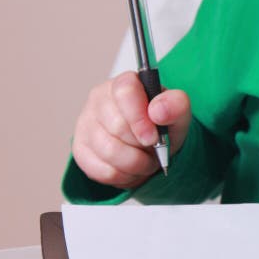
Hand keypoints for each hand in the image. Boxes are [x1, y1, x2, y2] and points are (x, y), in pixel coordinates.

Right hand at [71, 71, 191, 188]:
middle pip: (117, 126)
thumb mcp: (178, 112)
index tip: (153, 137)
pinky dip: (123, 176)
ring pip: (109, 151)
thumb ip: (176, 105)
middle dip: (142, 145)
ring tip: (146, 160)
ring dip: (135, 163)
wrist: (152, 143)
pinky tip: (131, 168)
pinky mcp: (80, 149)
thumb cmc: (162, 122)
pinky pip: (102, 170)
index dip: (139, 118)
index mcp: (125, 82)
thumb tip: (158, 110)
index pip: (125, 92)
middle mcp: (100, 99)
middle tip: (155, 148)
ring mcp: (86, 123)